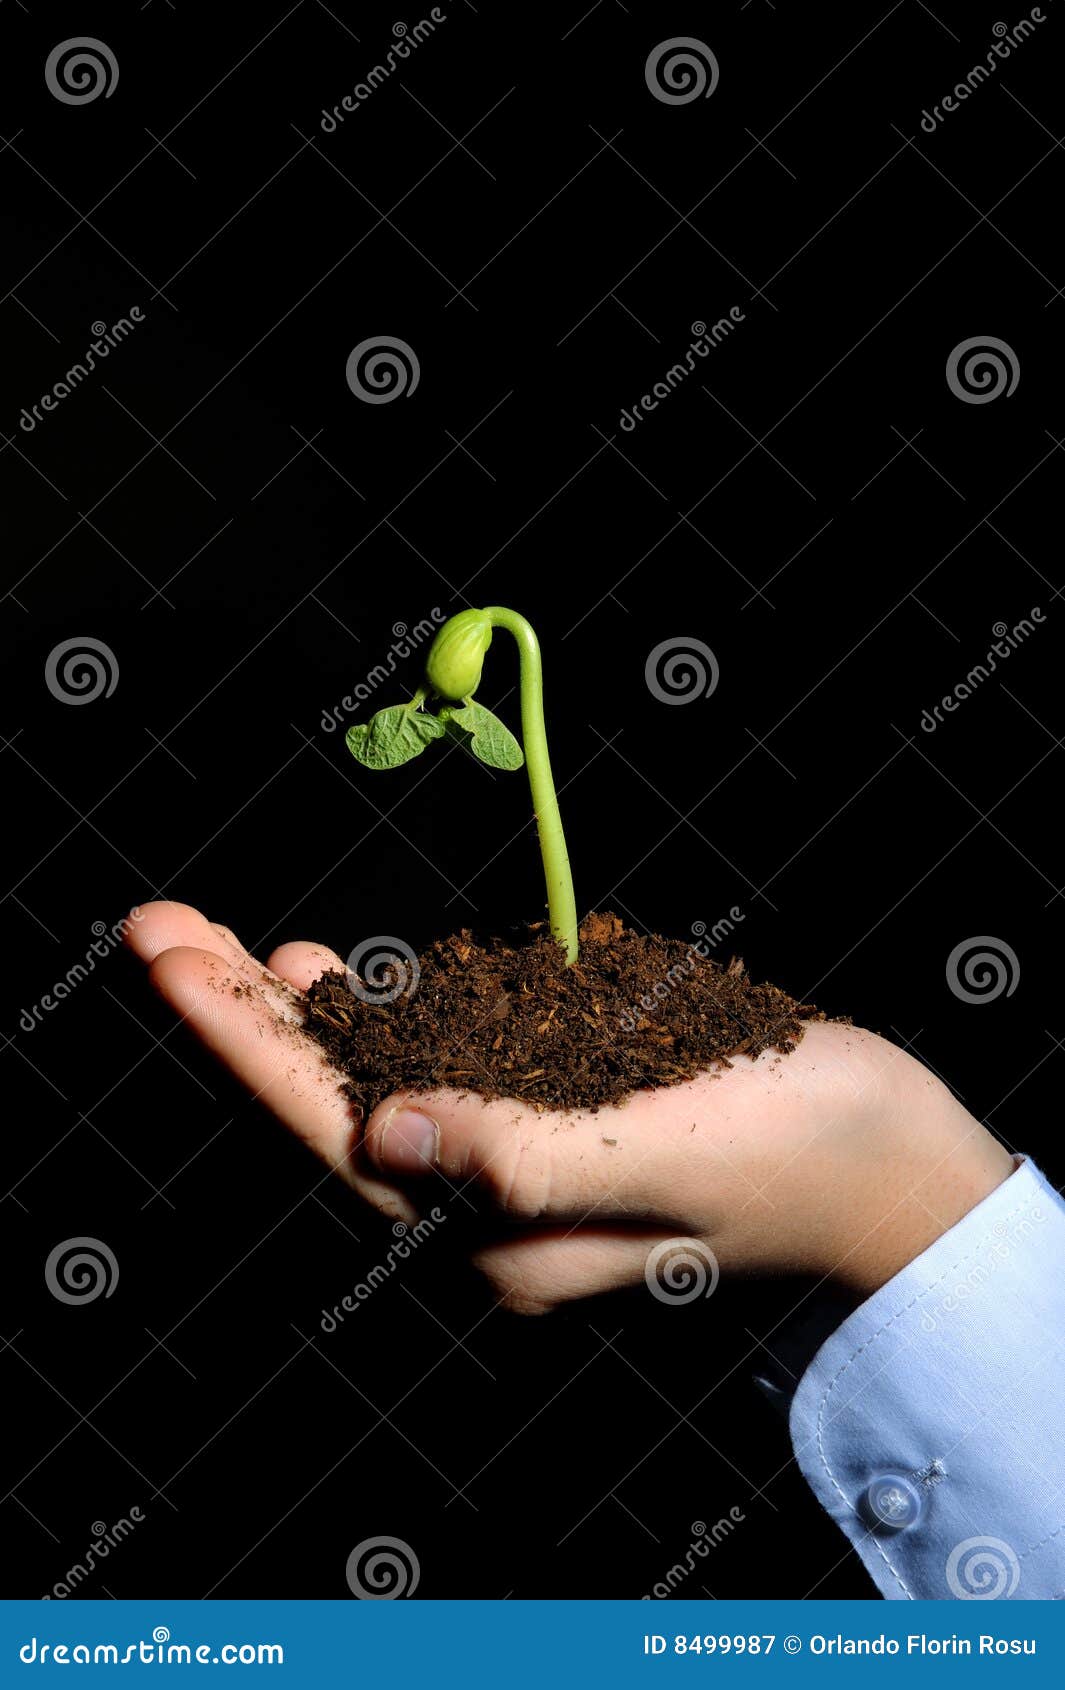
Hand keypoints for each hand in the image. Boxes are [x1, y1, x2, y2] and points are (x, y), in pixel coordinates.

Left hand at [126, 902, 1013, 1312]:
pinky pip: (435, 1065)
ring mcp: (517, 1165)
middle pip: (328, 1106)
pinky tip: (330, 977)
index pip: (337, 1131)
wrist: (892, 1161)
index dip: (244, 1042)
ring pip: (370, 1083)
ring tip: (210, 944)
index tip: (170, 960)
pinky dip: (375, 1015)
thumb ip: (524, 1153)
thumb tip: (381, 1128)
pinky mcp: (549, 1115)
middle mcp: (489, 1211)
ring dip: (286, 1013)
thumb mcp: (668, 1150)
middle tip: (154, 926)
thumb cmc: (801, 1152)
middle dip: (236, 1016)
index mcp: (503, 1235)